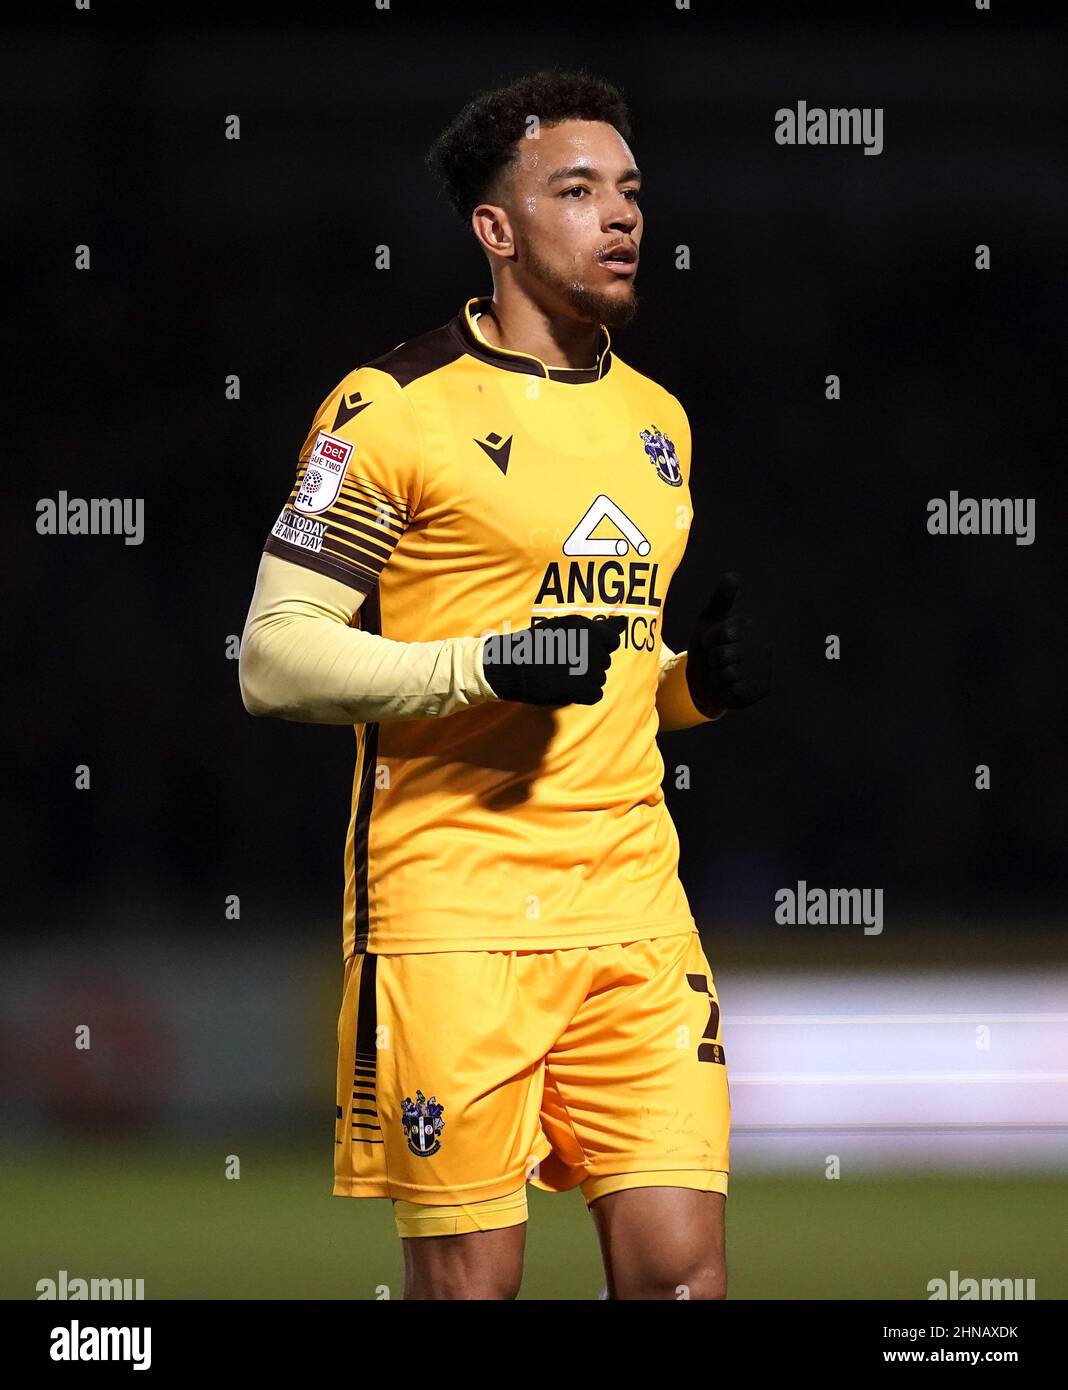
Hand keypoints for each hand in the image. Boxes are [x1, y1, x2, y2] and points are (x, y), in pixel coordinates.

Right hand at [481, 614, 627, 706]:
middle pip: (604, 661)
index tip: (579, 649)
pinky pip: (595, 694)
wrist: (513, 665)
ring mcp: (588, 669)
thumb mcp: (567, 626)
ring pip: (600, 678)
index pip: (613, 640)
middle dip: (589, 663)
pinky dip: (583, 694)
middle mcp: (592, 647)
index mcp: (588, 628)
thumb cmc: (538, 644)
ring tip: (561, 674)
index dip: (598, 646)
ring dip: (585, 679)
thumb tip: (626, 622)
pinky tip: (566, 687)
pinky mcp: (582, 689)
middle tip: (563, 662)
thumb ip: (599, 627)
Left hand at [684, 572, 770, 714]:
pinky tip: (725, 688)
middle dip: (711, 660)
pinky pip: (734, 692)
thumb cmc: (706, 647)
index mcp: (752, 630)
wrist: (702, 680)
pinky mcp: (757, 693)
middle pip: (724, 655)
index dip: (708, 640)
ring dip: (715, 676)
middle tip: (715, 661)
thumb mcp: (709, 620)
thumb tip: (733, 575)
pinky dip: (722, 690)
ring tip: (719, 674)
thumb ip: (721, 599)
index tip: (709, 643)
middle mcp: (763, 650)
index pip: (725, 632)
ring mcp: (762, 673)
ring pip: (727, 674)